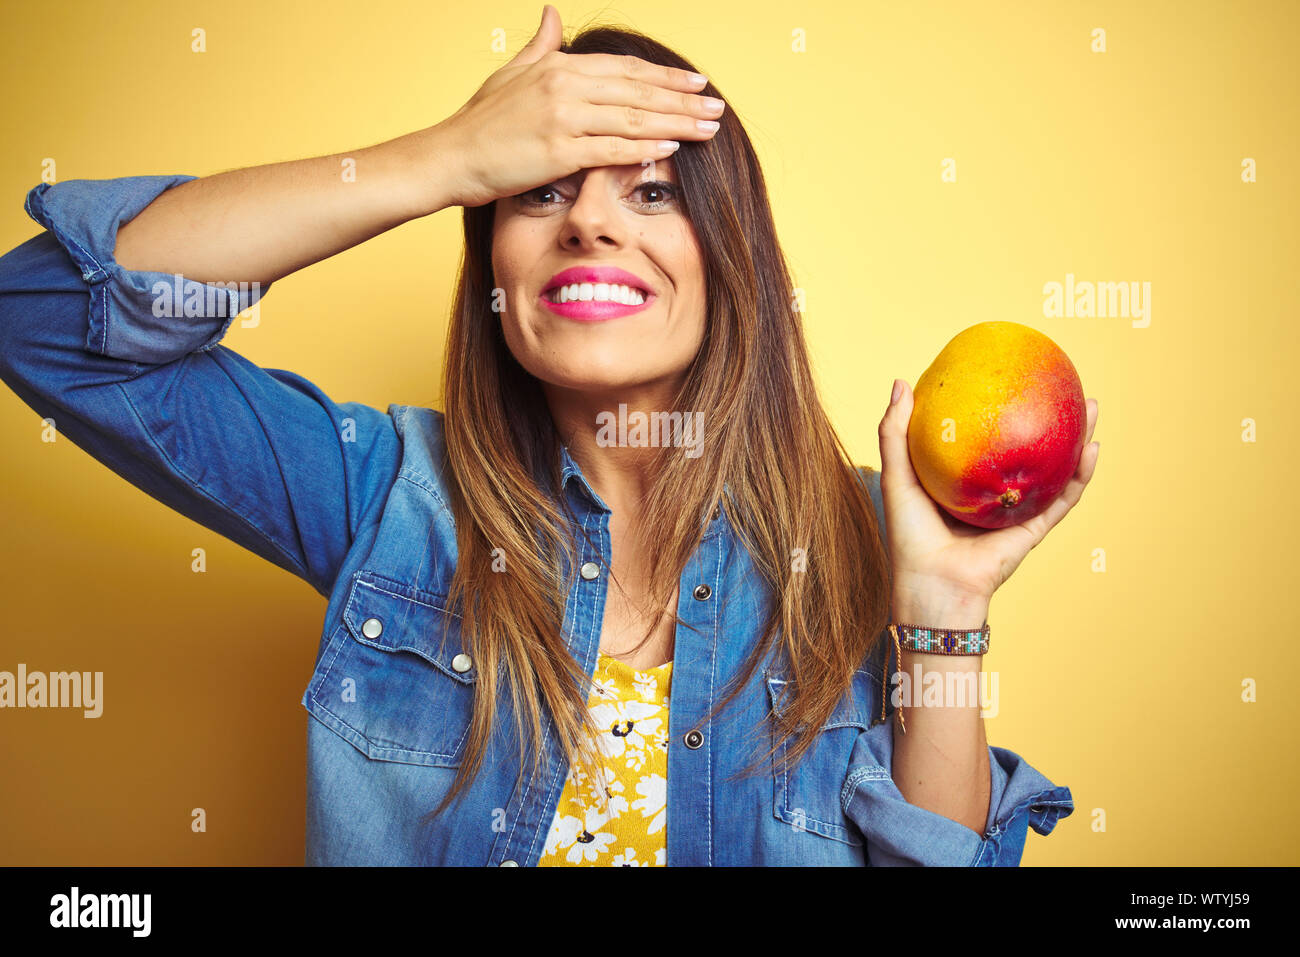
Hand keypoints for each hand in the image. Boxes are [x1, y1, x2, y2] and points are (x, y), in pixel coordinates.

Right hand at [432, 4, 723, 207]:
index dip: (665, 77)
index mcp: (559, 67)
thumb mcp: (511, 72)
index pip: (625, 70)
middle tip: (717, 108)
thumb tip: (551, 13)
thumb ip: (540, 45)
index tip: (697, 84)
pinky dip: (643, 149)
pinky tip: (670, 148)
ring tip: (707, 130)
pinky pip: (611, 149)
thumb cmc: (480, 121)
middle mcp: (565, 87)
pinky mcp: (557, 152)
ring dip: (675, 124)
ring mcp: (562, 119)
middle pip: (638, 93)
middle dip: (682, 100)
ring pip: (633, 120)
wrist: (451, 156)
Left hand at [877, 378, 1099, 623]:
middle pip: (1029, 448)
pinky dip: (1080, 475)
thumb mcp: (898, 475)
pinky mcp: (1033, 530)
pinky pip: (1063, 498)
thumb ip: (896, 433)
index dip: (1003, 409)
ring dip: (1079, 438)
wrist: (931, 585)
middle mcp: (995, 494)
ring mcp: (1018, 511)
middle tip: (1063, 383)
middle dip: (1050, 417)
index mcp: (965, 482)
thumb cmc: (909, 535)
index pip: (988, 438)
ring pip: (1056, 469)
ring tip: (1091, 406)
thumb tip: (901, 382)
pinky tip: (1092, 448)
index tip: (1012, 376)